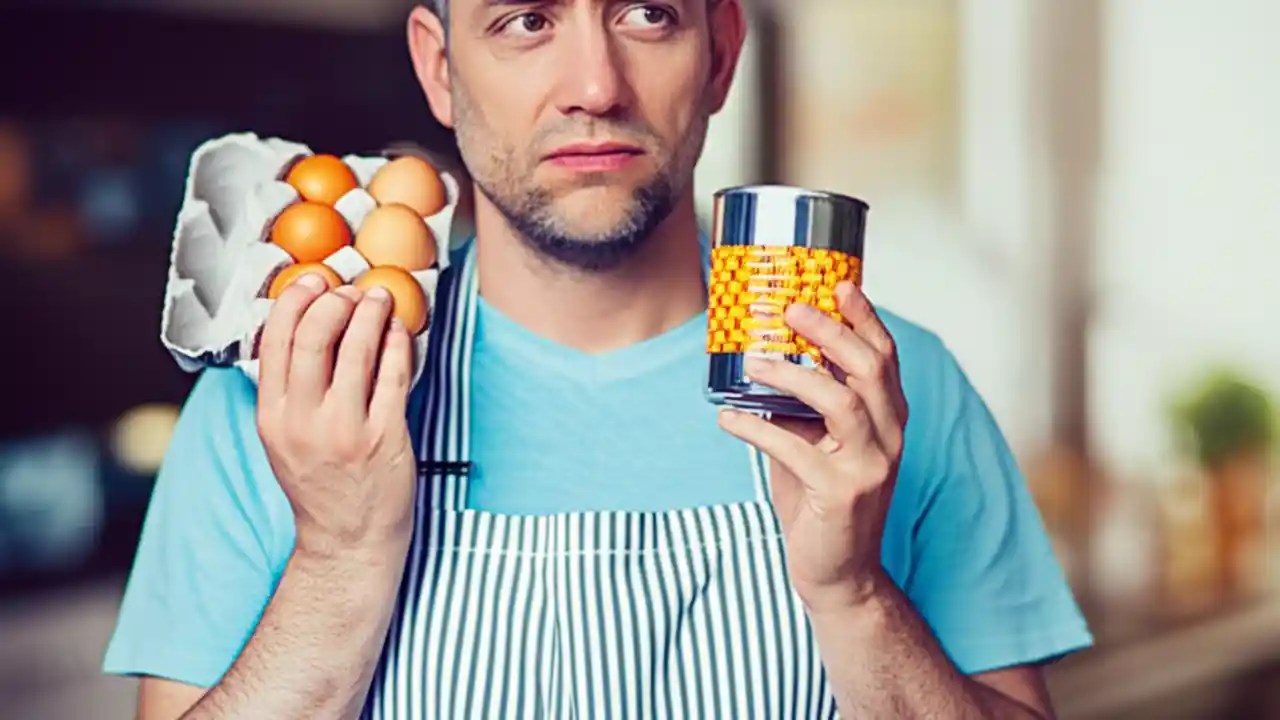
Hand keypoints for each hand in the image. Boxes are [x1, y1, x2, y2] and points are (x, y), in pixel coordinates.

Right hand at [255, 273, 420, 560]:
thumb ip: (287, 391)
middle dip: (333, 301)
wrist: (348, 540)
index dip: (294, 302)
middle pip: (312, 338)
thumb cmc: (320, 486)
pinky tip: (399, 330)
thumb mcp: (283, 440)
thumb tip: (301, 329)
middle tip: (349, 289)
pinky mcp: (384, 437)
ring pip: (356, 350)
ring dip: (370, 313)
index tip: (311, 280)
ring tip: (379, 297)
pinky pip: (393, 375)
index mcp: (272, 418)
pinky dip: (397, 344)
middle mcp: (303, 422)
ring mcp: (345, 430)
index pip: (274, 342)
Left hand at [717, 282, 907, 612]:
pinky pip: (795, 448)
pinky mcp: (842, 494)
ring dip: (792, 374)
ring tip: (751, 359)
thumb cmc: (823, 501)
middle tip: (790, 306)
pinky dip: (756, 428)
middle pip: (870, 368)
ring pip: (841, 401)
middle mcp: (889, 437)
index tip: (839, 282)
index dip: (865, 317)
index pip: (885, 356)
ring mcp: (870, 466)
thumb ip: (804, 406)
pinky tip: (727, 417)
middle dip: (831, 331)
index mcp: (888, 419)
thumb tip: (763, 356)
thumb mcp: (817, 444)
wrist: (840, 574)